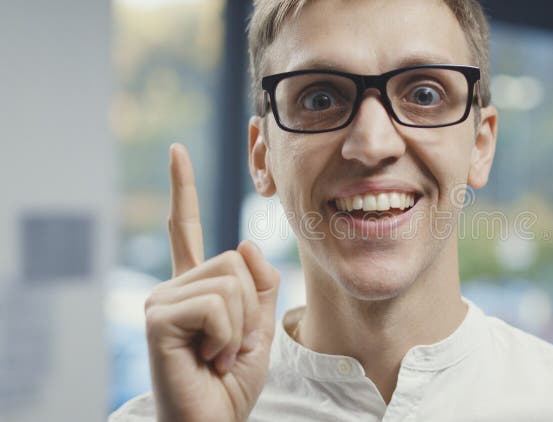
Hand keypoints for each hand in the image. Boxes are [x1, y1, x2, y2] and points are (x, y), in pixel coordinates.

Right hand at [144, 143, 279, 421]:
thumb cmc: (231, 381)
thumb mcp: (260, 327)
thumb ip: (260, 285)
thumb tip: (246, 242)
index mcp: (196, 287)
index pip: (188, 229)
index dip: (184, 190)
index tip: (178, 150)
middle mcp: (173, 287)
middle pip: (236, 260)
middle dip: (251, 309)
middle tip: (228, 347)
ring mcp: (162, 300)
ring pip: (231, 281)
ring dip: (240, 328)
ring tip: (216, 356)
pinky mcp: (158, 317)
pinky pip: (218, 305)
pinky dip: (227, 338)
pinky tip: (206, 359)